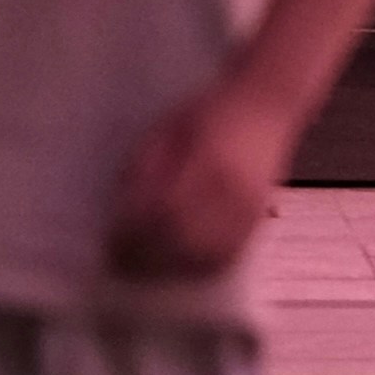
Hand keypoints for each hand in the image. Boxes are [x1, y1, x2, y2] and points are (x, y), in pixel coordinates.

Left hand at [105, 79, 292, 281]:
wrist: (264, 106)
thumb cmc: (208, 112)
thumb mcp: (166, 128)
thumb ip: (143, 168)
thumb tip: (122, 214)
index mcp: (205, 162)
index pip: (162, 212)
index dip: (134, 232)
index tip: (110, 242)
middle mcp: (231, 192)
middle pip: (183, 241)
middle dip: (148, 256)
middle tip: (122, 260)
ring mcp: (250, 211)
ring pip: (205, 257)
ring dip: (172, 267)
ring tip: (147, 264)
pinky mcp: (259, 221)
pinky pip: (227, 258)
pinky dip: (199, 268)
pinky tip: (179, 264)